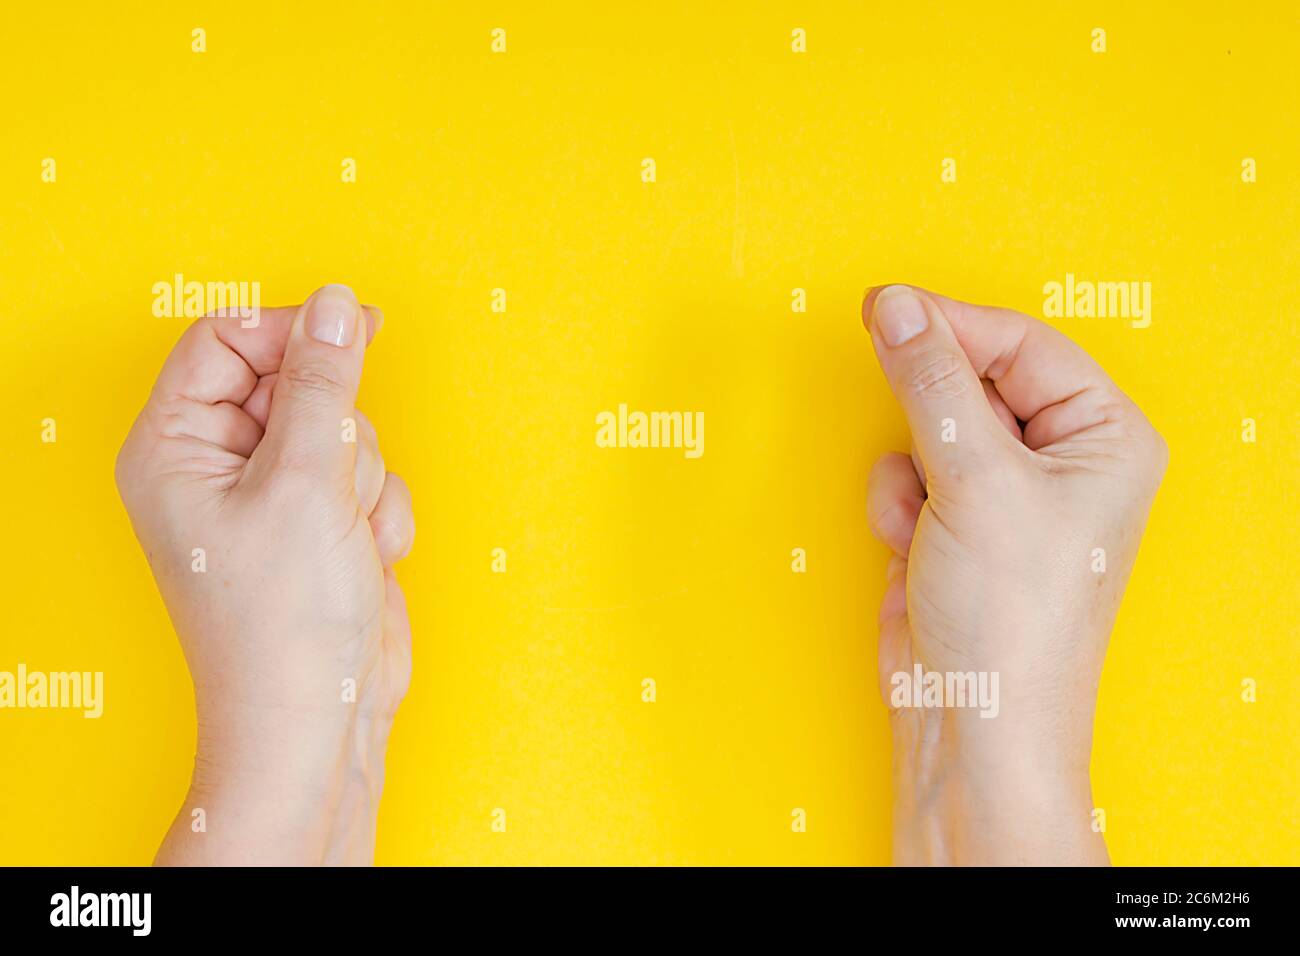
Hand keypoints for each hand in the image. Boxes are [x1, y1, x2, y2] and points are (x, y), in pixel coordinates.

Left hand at [116, 285, 414, 864]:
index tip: (356, 330)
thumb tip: (337, 304)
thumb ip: (323, 383)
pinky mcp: (322, 523)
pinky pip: (373, 475)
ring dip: (366, 478)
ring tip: (346, 535)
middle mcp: (217, 466)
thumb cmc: (282, 623)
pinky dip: (382, 512)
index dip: (292, 331)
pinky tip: (365, 557)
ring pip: (346, 428)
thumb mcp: (305, 482)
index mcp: (174, 447)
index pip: (226, 341)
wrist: (321, 718)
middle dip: (339, 429)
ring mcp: (273, 497)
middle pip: (295, 381)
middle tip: (335, 479)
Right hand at [863, 285, 1165, 864]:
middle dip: (929, 412)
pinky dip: (894, 503)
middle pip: (973, 378)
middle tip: (911, 425)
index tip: (885, 306)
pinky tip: (911, 545)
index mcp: (1104, 438)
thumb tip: (897, 306)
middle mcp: (1060, 459)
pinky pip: (903, 471)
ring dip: (909, 465)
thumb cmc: (1014, 620)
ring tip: (928, 515)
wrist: (971, 721)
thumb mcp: (975, 481)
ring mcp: (1002, 492)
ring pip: (927, 423)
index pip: (1022, 345)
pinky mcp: (952, 521)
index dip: (952, 323)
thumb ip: (930, 383)